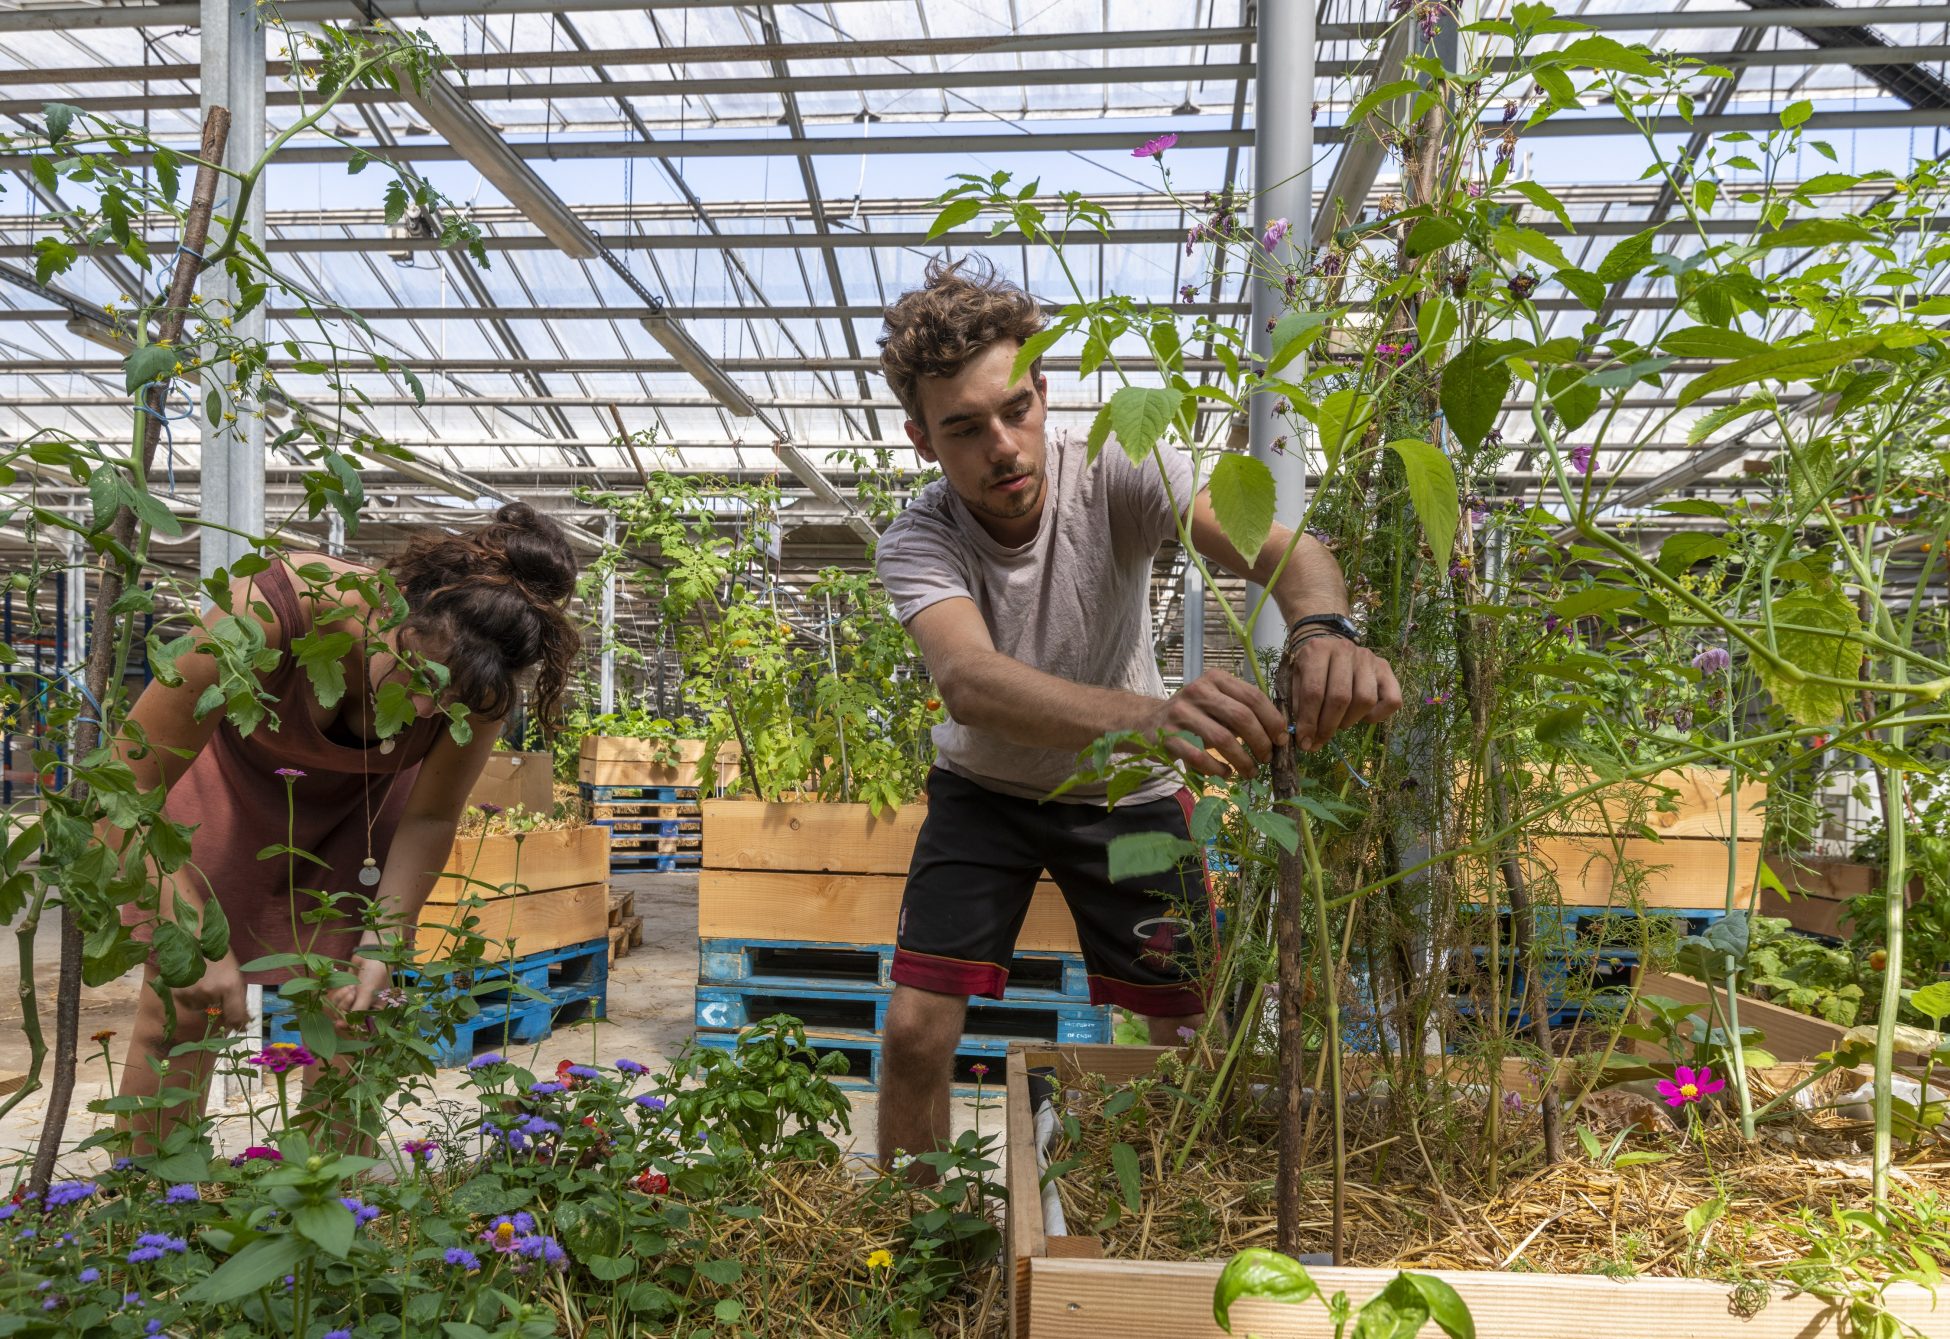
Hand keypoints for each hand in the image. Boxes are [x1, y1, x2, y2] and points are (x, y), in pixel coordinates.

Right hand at [173, 951, 248, 1032]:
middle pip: (219, 1015)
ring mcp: (193, 994)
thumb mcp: (235, 972)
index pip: (236, 1016)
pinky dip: (193, 999)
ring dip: (206, 1003)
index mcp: (231, 985)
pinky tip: (194, 983)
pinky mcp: (178, 993)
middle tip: (220, 996)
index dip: (238, 1024)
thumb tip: (242, 1019)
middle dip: (222, 1011)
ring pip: (202, 1010)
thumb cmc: (218, 953)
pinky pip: (189, 1005)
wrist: (191, 937)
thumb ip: (238, 995)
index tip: (240, 1025)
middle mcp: (211, 993)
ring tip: (205, 983)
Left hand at [325, 949, 393, 1035]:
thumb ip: (357, 1010)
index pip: (359, 1027)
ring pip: (338, 1008)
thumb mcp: (368, 992)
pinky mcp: (343, 994)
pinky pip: (334, 1000)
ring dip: (342, 997)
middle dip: (346, 1004)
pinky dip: (337, 992)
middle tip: (353, 991)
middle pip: (345, 1018)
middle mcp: (363, 1009)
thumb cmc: (375, 974)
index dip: (348, 1026)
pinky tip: (345, 985)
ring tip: (351, 986)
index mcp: (374, 1013)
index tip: (339, 1024)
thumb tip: (343, 1026)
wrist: (370, 954)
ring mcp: (352, 1001)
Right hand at [1148, 670, 1288, 776]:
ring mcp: (1180, 713)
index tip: (1282, 739)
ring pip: (1223, 739)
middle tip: (1268, 757)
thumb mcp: (1216, 703)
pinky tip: (1227, 773)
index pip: (1253, 696)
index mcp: (1215, 679)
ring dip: (1243, 760)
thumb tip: (1279, 734)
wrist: (1148, 722)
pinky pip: (1200, 757)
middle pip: (1241, 717)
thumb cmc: (1194, 715)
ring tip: (1251, 771)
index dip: (1273, 719)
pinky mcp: (1168, 736)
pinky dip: (1219, 769)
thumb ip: (1242, 711)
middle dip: (1261, 741)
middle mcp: (1198, 690)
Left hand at [1287, 635, 1403, 750]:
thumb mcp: (1297, 680)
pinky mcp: (1386, 668)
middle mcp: (1345, 650)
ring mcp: (1368, 658)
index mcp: (1317, 650)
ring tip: (1339, 723)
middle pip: (1340, 697)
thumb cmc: (1311, 668)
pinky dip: (1377, 716)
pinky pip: (1392, 700)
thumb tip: (1306, 739)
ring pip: (1365, 699)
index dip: (1309, 722)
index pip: (1314, 692)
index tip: (1305, 742)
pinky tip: (1362, 716)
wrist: (1330, 647)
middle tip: (1320, 740)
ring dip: (1350, 720)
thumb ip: (1299, 706)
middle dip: (1328, 726)